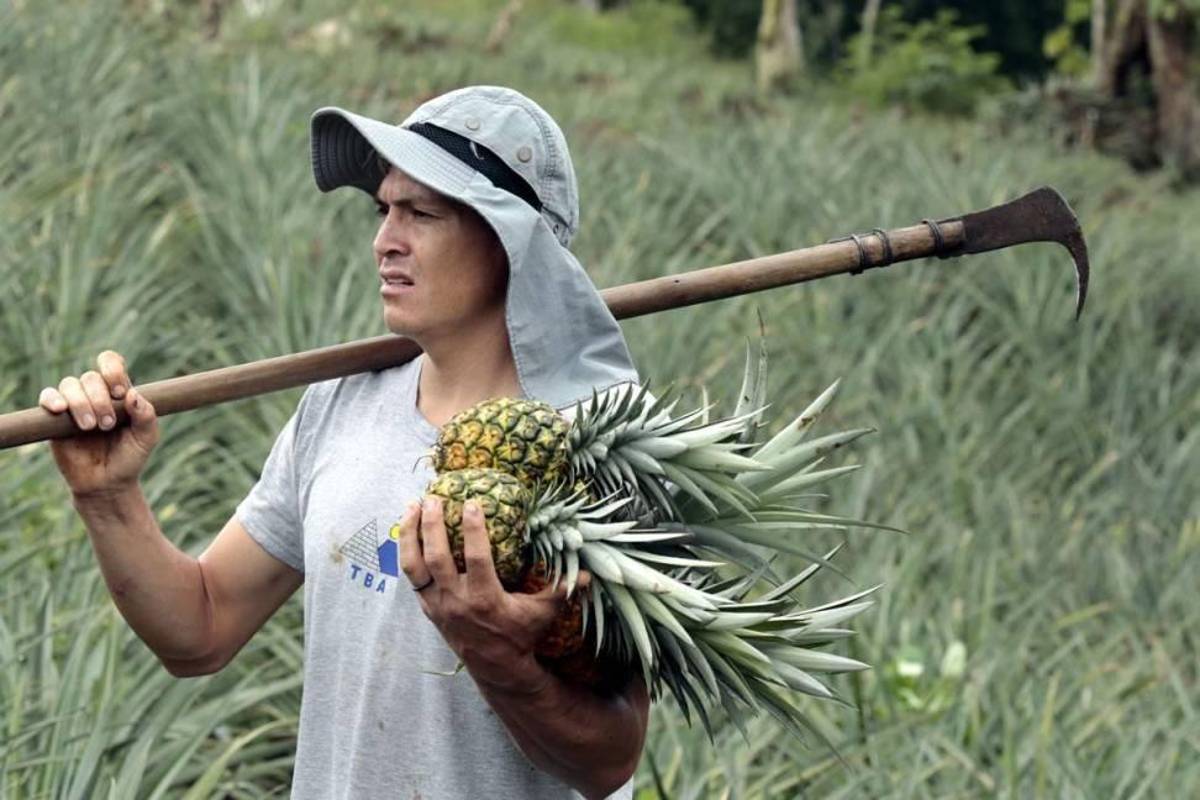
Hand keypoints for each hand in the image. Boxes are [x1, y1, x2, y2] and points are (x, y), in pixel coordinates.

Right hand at [37, 350, 159, 499]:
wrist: (106, 483)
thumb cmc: (129, 458)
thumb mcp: (146, 438)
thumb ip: (147, 415)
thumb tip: (132, 394)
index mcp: (118, 393)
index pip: (111, 363)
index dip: (113, 370)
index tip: (120, 392)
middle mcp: (95, 394)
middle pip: (91, 377)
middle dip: (100, 399)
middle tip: (108, 425)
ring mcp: (73, 404)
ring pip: (70, 385)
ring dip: (81, 403)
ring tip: (90, 427)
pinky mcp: (54, 418)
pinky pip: (47, 397)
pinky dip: (52, 399)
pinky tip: (60, 409)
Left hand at [398, 496, 590, 694]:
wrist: (496, 668)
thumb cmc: (521, 635)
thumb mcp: (543, 614)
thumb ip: (562, 590)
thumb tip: (589, 574)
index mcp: (485, 598)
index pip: (476, 557)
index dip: (473, 529)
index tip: (472, 503)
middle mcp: (456, 600)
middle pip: (436, 557)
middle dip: (432, 525)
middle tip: (435, 497)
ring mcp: (438, 604)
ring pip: (415, 565)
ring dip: (411, 534)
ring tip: (412, 506)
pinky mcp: (428, 607)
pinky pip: (412, 576)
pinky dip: (408, 552)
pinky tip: (409, 531)